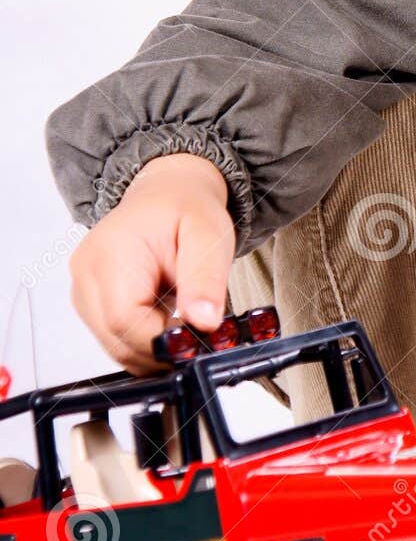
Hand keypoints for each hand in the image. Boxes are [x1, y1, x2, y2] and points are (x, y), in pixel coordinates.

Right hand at [68, 153, 235, 375]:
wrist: (167, 192)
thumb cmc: (185, 208)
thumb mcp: (208, 235)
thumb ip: (206, 279)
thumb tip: (204, 322)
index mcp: (110, 255)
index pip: (125, 323)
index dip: (162, 342)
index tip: (196, 338)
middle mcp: (86, 274)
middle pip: (116, 341)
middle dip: (159, 348)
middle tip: (194, 331)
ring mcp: (83, 289)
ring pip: (115, 345)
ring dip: (152, 344)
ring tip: (179, 314)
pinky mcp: (89, 299)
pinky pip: (114, 337)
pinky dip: (143, 338)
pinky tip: (164, 316)